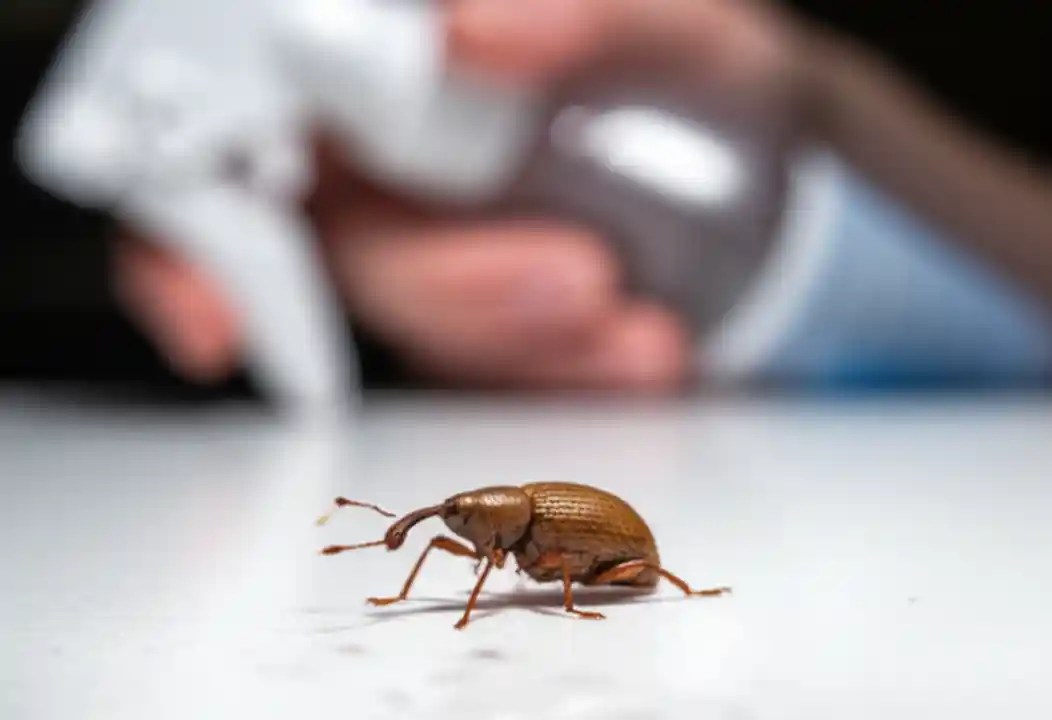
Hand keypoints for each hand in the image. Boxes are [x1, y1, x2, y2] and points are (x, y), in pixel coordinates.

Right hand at [114, 0, 797, 392]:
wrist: (768, 150)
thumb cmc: (691, 63)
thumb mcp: (669, 24)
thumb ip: (578, 17)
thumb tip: (463, 27)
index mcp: (380, 63)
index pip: (231, 132)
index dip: (196, 232)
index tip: (220, 316)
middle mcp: (379, 156)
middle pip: (332, 254)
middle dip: (450, 287)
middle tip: (577, 276)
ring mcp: (429, 244)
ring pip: (418, 324)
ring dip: (525, 337)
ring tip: (635, 316)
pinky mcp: (485, 319)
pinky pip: (494, 371)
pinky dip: (568, 375)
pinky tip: (645, 345)